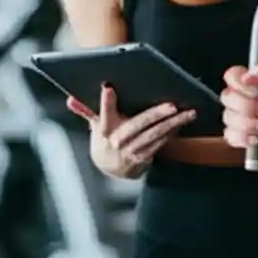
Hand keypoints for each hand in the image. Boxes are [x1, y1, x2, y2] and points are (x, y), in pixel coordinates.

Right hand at [67, 84, 196, 178]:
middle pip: (138, 125)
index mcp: (103, 130)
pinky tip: (182, 124)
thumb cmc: (104, 139)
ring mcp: (130, 152)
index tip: (108, 87)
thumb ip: (85, 111)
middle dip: (155, 115)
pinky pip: (159, 145)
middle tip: (172, 105)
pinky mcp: (142, 159)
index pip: (103, 113)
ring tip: (187, 113)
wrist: (109, 169)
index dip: (105, 102)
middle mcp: (116, 142)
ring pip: (154, 136)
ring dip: (172, 124)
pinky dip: (171, 134)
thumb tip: (70, 99)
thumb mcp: (94, 125)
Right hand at [220, 60, 257, 162]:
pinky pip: (230, 137)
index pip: (231, 75)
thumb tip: (247, 77)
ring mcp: (240, 118)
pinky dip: (243, 138)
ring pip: (228, 118)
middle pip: (227, 97)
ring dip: (249, 124)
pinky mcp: (242, 137)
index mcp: (252, 81)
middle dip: (248, 106)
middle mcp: (243, 98)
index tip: (256, 92)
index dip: (239, 84)